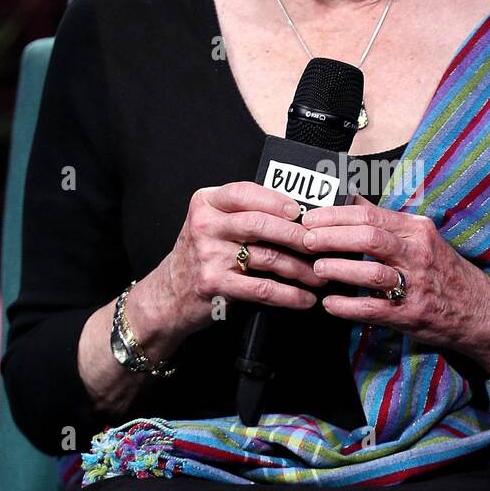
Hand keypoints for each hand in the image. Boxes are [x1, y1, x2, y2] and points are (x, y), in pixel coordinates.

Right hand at [142, 181, 321, 341]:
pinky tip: (304, 298)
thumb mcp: (213, 224)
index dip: (276, 201)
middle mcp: (205, 225)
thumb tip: (299, 215)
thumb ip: (244, 214)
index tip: (301, 212)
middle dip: (297, 235)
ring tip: (320, 275)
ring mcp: (208, 255)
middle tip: (320, 245)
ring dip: (300, 269)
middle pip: (260, 224)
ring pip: (267, 257)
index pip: (245, 192)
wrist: (168, 294)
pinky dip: (289, 295)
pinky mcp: (215, 284)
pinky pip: (262, 288)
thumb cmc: (201, 255)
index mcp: (206, 203)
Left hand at [299, 192, 489, 352]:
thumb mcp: (421, 239)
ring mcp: (416, 285)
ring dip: (339, 269)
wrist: (481, 312)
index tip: (311, 218)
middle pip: (368, 237)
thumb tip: (351, 199)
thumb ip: (386, 221)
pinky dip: (347, 306)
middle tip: (306, 240)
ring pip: (371, 272)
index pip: (370, 215)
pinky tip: (329, 304)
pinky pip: (373, 309)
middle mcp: (418, 253)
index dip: (335, 215)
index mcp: (417, 230)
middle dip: (331, 237)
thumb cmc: (445, 273)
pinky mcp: (412, 314)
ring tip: (316, 268)